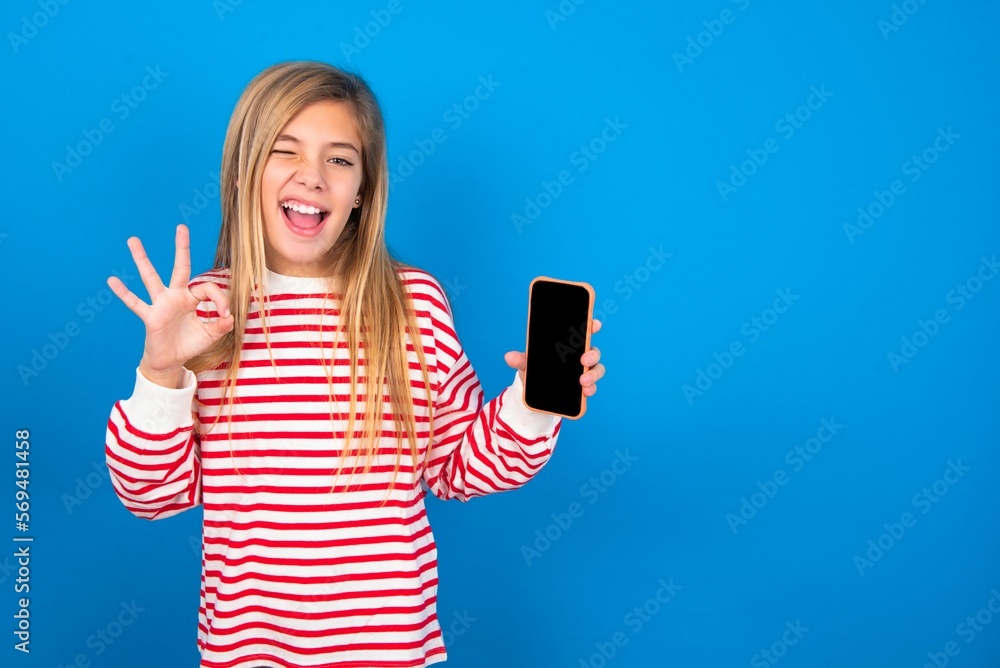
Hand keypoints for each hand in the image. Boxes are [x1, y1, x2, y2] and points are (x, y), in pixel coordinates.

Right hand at [108, 224, 233, 384]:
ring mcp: (161, 304)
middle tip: (181, 227)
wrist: (171, 360)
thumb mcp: (210, 335)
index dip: (220, 299)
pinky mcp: (150, 317)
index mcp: (191, 299)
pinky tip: (112, 280)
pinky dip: (124, 293)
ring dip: (142, 259)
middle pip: (179, 267)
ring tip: (133, 240)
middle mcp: (175, 296)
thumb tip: (229, 317)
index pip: (206, 288)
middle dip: (181, 248)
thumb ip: (221, 326)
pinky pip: (135, 303)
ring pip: (151, 278)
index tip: (225, 314)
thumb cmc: (189, 344)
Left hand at [504, 319, 605, 397]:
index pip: (583, 332)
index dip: (591, 326)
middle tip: (584, 360)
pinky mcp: (583, 387)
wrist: (535, 392)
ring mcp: (584, 371)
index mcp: (568, 345)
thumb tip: (509, 357)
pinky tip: (586, 392)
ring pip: (597, 369)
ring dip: (593, 374)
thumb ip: (520, 359)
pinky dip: (591, 389)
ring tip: (583, 381)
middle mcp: (579, 356)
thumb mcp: (526, 363)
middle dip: (592, 354)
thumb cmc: (534, 369)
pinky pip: (592, 386)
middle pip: (593, 351)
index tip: (593, 324)